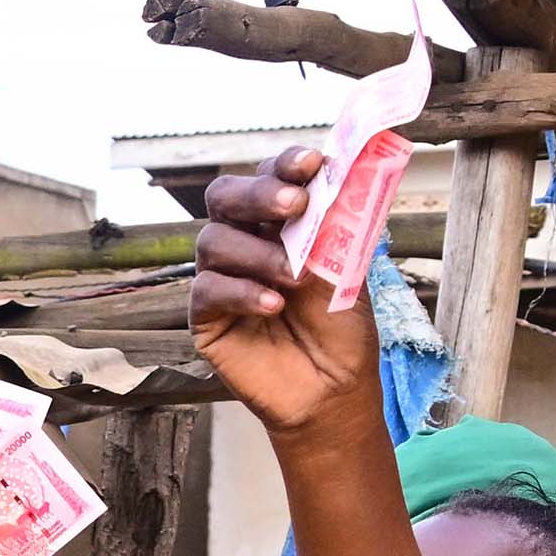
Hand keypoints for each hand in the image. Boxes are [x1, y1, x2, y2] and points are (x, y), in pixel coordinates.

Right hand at [190, 149, 384, 444]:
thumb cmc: (340, 329)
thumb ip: (337, 227)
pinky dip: (241, 292)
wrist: (334, 390)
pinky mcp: (206, 318)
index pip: (269, 178)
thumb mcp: (349, 271)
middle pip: (225, 197)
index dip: (284, 164)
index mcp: (278, 224)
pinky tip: (273, 305)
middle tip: (294, 206)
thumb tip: (339, 177)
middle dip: (259, 193)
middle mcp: (244, 242)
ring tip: (293, 277)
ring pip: (214, 241)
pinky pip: (208, 290)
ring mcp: (222, 278)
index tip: (312, 164)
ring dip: (258, 253)